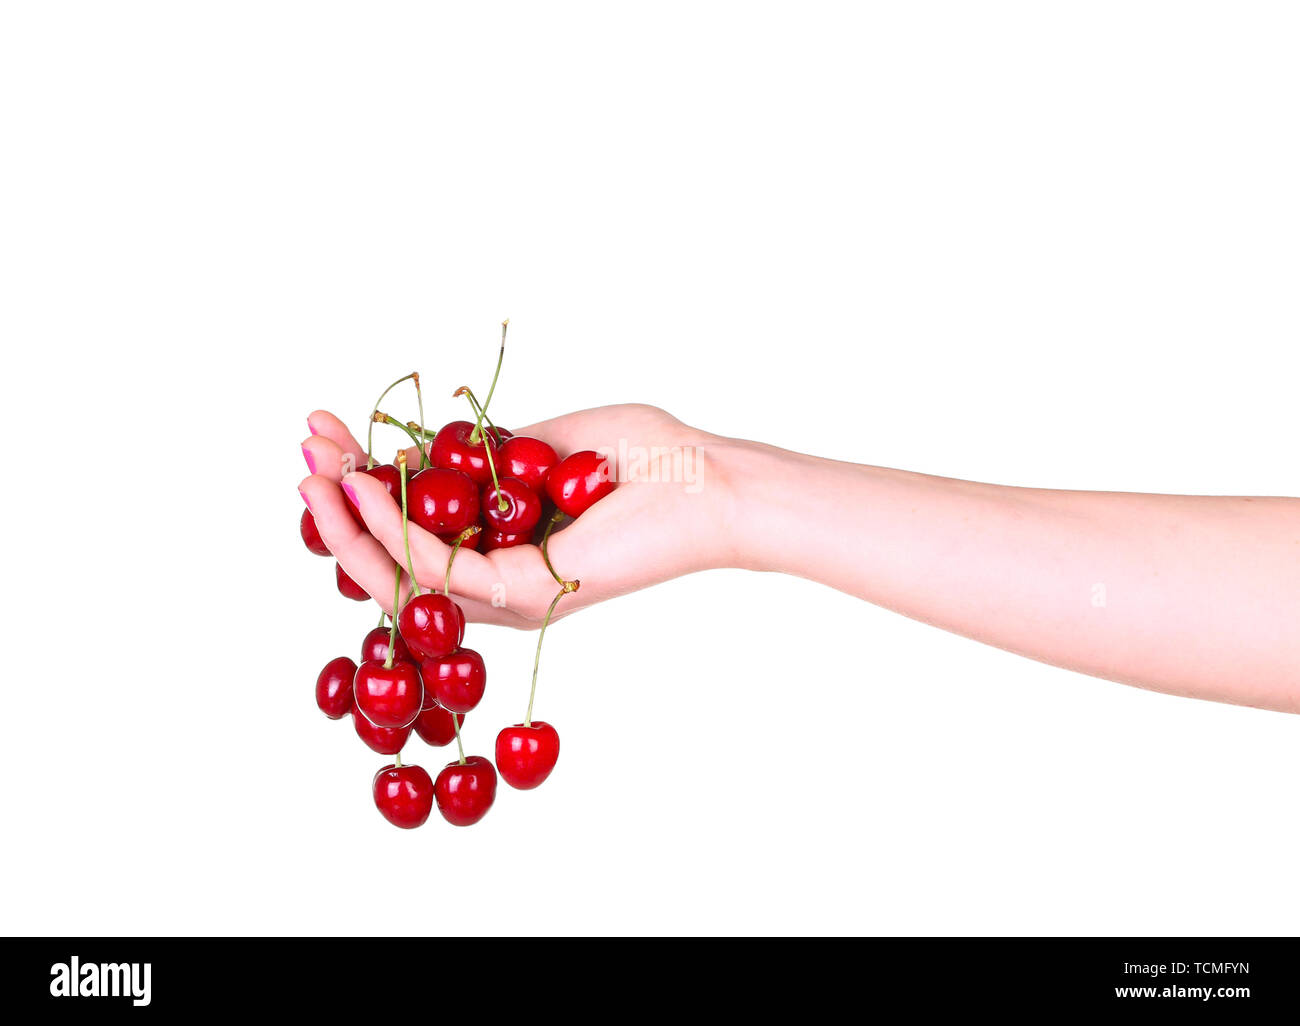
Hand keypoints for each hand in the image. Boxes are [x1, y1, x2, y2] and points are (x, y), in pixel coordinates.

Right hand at [299, 404, 735, 627]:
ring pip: (400, 573)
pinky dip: (391, 527)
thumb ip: (479, 456)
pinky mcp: (525, 593)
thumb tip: (415, 451)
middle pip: (392, 562)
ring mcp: (510, 597)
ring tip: (312, 465)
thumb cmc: (644, 460)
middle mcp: (498, 586)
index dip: (361, 492)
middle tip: (304, 450)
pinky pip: (436, 565)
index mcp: (503, 553)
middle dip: (337, 507)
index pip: (410, 536)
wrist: (709, 481)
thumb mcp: (542, 445)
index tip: (329, 436)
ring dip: (346, 520)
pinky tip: (362, 483)